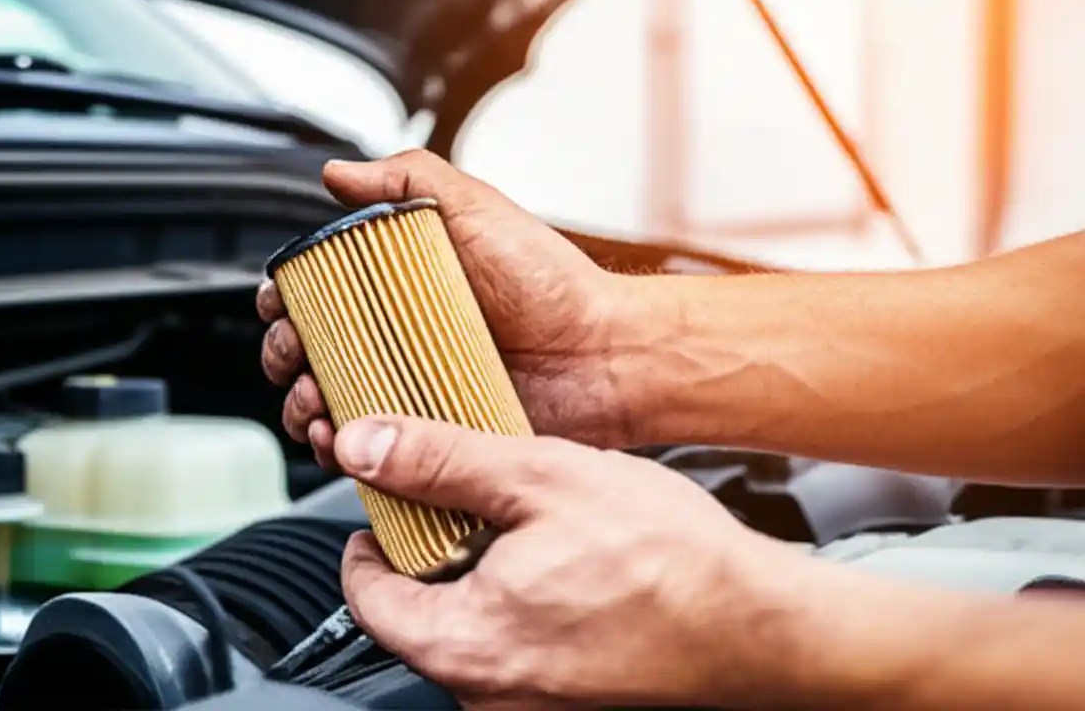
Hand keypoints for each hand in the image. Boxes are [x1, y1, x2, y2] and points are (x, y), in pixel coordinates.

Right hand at [258, 149, 637, 468]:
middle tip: (297, 356)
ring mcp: (410, 388)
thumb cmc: (551, 282)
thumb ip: (408, 179)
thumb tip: (339, 173)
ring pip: (328, 402)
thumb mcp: (477, 208)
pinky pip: (370, 449)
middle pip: (308, 349)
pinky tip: (338, 439)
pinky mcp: (429, 435)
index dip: (286, 299)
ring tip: (315, 404)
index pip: (317, 292)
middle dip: (284, 355)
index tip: (281, 304)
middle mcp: (397, 336)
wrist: (605, 355)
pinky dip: (341, 448)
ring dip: (301, 406)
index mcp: (398, 284)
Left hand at [330, 416, 831, 708]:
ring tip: (529, 528)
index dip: (370, 538)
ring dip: (482, 576)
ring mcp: (530, 705)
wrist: (766, 630)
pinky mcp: (568, 701)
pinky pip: (516, 646)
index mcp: (462, 646)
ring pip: (469, 629)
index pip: (364, 596)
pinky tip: (566, 564)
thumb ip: (441, 462)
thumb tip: (365, 445)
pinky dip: (522, 603)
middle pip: (415, 615)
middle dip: (432, 554)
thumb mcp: (542, 478)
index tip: (388, 504)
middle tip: (468, 503)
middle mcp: (487, 693)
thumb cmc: (672, 564)